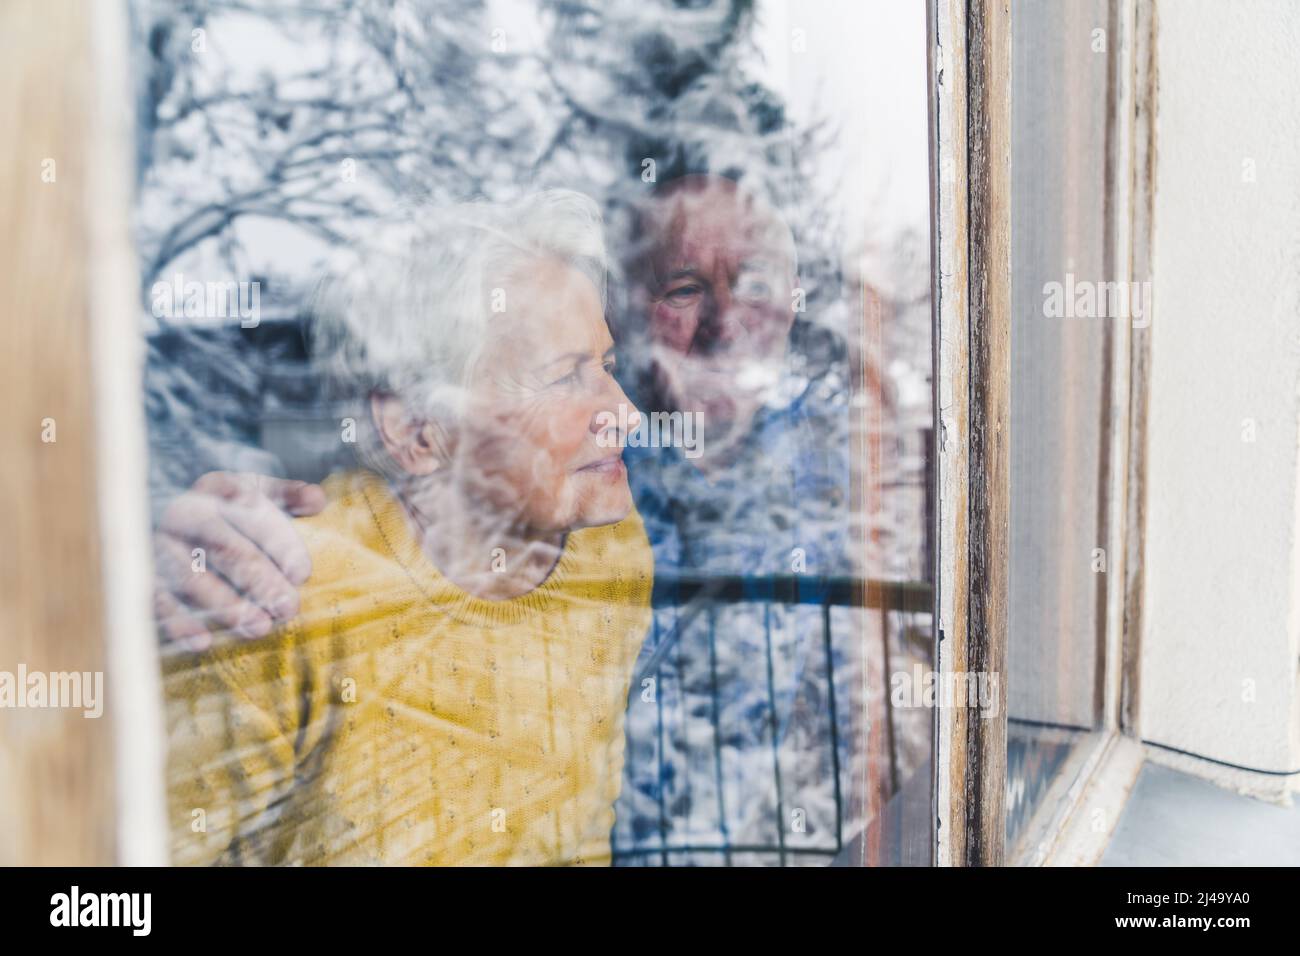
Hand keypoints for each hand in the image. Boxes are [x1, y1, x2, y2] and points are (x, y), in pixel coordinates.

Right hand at [153, 472, 325, 649]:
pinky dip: (177, 622)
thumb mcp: (255, 491)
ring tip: (259, 627)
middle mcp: (186, 513)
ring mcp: (159, 544)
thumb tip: (317, 500)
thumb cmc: (226, 508)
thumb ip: (289, 495)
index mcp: (220, 490)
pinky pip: (156, 599)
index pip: (253, 515)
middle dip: (260, 580)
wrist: (161, 509)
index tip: (302, 574)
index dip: (280, 544)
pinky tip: (203, 641)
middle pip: (226, 549)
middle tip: (288, 608)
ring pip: (192, 577)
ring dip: (226, 605)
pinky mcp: (141, 574)